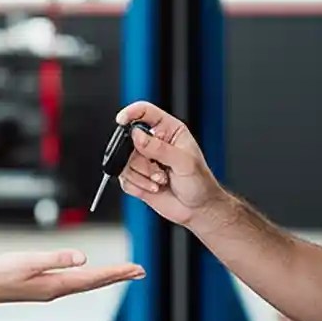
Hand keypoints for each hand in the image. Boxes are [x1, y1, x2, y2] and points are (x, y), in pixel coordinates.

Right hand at [0, 250, 144, 310]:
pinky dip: (88, 277)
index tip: (136, 269)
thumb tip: (83, 259)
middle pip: (95, 282)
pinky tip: (88, 274)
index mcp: (56, 284)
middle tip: (140, 271)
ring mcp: (49, 289)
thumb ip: (56, 258)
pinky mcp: (41, 286)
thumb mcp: (28, 261)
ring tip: (122, 273)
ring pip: (86, 283)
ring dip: (105, 277)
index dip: (117, 272)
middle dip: (118, 276)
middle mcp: (56, 289)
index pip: (94, 277)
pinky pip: (74, 282)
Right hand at [114, 100, 225, 226]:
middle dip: (140, 158)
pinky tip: (154, 187)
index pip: (144, 112)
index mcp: (168, 130)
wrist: (198, 208)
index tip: (122, 121)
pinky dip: (138, 185)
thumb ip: (160, 148)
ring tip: (161, 179)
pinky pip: (124, 179)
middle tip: (156, 167)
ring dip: (142, 175)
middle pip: (128, 140)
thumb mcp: (184, 162)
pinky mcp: (136, 177)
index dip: (131, 113)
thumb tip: (137, 136)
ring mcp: (143, 160)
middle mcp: (153, 143)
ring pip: (124, 161)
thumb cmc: (200, 182)